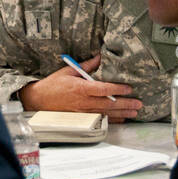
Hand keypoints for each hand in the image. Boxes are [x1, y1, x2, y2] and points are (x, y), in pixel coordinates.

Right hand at [19, 54, 141, 121]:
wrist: (39, 100)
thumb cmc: (53, 84)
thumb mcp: (68, 71)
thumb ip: (86, 66)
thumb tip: (100, 57)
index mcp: (81, 88)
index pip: (103, 89)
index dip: (117, 89)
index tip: (129, 88)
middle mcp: (83, 102)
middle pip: (108, 104)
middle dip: (125, 103)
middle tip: (139, 103)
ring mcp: (83, 112)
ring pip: (106, 114)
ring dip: (122, 113)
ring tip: (135, 112)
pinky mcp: (82, 119)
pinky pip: (100, 120)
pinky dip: (112, 121)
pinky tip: (122, 119)